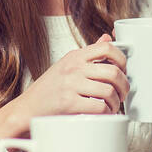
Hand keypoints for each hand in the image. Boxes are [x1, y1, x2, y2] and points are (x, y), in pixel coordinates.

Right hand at [0, 34, 128, 136]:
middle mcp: (73, 68)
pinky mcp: (69, 102)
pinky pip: (99, 107)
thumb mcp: (66, 64)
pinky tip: (103, 114)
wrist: (27, 108)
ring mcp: (71, 84)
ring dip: (116, 102)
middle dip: (124, 86)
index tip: (123, 70)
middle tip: (122, 93)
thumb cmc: (48, 88)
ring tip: (113, 106)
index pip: (107, 48)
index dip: (122, 59)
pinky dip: (106, 112)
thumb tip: (107, 37)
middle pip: (113, 72)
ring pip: (108, 91)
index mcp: (75, 56)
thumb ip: (88, 53)